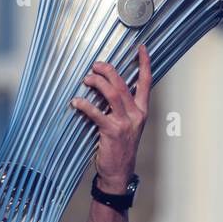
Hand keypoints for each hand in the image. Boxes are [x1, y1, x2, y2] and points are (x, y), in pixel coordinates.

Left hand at [72, 45, 151, 190]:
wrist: (119, 172)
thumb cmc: (120, 148)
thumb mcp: (128, 126)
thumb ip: (122, 109)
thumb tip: (105, 90)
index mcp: (141, 111)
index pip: (146, 83)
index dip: (144, 64)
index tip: (141, 49)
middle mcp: (136, 114)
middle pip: (123, 84)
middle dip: (108, 70)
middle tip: (95, 66)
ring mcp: (125, 123)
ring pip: (112, 94)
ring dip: (97, 83)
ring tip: (86, 79)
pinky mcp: (112, 131)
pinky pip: (97, 113)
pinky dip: (84, 105)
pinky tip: (76, 102)